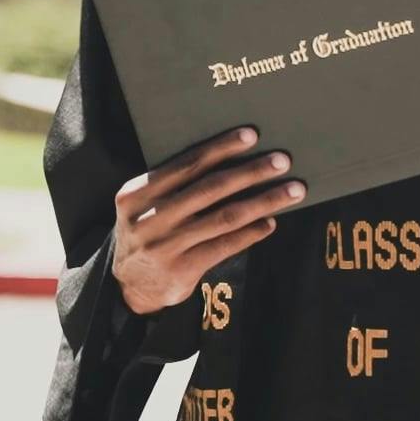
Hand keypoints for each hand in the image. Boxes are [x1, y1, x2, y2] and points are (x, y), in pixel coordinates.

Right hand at [112, 126, 305, 315]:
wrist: (128, 285)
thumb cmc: (148, 231)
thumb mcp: (144, 205)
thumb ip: (175, 184)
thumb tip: (233, 158)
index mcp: (137, 193)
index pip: (187, 164)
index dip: (221, 148)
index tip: (252, 135)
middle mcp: (149, 217)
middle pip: (211, 188)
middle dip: (251, 171)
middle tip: (282, 161)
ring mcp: (166, 246)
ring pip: (224, 217)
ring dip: (263, 202)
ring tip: (292, 191)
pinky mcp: (182, 270)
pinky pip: (225, 246)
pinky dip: (251, 232)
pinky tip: (270, 222)